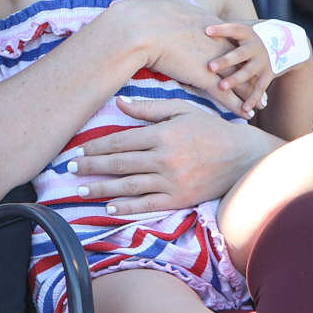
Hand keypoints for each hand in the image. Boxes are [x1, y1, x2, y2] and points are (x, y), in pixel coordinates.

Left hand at [71, 97, 280, 214]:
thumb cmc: (211, 129)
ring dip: (100, 189)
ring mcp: (171, 181)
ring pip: (128, 186)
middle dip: (90, 167)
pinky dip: (126, 207)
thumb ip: (150, 108)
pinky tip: (108, 208)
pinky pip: (148, 205)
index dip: (95, 147)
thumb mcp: (182, 110)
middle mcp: (164, 159)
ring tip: (79, 190)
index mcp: (162, 134)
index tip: (77, 150)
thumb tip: (120, 104)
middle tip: (68, 169)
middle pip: (118, 164)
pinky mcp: (180, 199)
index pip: (119, 141)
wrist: (243, 157)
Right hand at [115, 0, 248, 113]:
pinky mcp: (205, 76)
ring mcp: (212, 58)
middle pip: (239, 58)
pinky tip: (246, 115)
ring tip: (261, 103)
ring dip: (249, 92)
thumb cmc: (142, 10)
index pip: (227, 36)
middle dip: (250, 70)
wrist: (135, 29)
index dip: (237, 46)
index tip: (245, 52)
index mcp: (205, 20)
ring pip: (237, 79)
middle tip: (262, 78)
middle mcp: (214, 39)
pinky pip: (226, 95)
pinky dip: (238, 106)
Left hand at [206, 21, 275, 116]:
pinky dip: (252, 99)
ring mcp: (263, 62)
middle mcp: (256, 47)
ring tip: (222, 87)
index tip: (207, 30)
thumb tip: (198, 22)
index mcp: (248, 33)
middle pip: (239, 54)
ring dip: (235, 80)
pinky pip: (259, 89)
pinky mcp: (268, 75)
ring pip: (247, 72)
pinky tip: (243, 109)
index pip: (234, 29)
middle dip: (225, 61)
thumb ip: (226, 28)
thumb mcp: (246, 26)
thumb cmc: (256, 33)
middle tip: (210, 67)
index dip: (221, 29)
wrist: (290, 43)